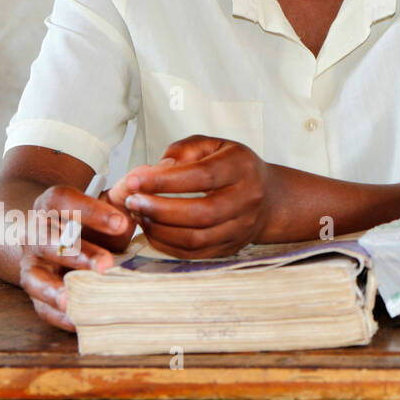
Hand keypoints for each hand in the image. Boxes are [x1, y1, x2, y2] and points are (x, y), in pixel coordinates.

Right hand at [18, 183, 135, 331]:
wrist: (56, 236)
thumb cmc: (89, 220)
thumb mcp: (106, 202)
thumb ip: (124, 193)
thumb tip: (149, 179)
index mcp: (50, 205)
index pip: (64, 201)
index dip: (91, 212)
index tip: (122, 221)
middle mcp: (35, 234)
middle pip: (49, 242)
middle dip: (78, 254)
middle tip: (107, 264)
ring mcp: (32, 264)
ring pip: (36, 277)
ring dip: (55, 289)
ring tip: (73, 300)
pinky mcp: (35, 291)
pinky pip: (40, 307)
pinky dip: (57, 316)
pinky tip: (76, 321)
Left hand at [110, 135, 273, 259]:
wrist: (268, 197)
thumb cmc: (231, 166)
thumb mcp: (212, 145)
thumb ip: (183, 150)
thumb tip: (156, 170)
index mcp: (242, 167)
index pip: (202, 176)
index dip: (164, 180)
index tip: (134, 180)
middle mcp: (248, 199)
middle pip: (202, 213)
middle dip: (160, 209)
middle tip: (132, 202)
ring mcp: (242, 227)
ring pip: (197, 238)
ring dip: (160, 230)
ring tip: (138, 216)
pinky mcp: (231, 247)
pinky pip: (194, 254)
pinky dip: (167, 245)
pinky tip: (152, 230)